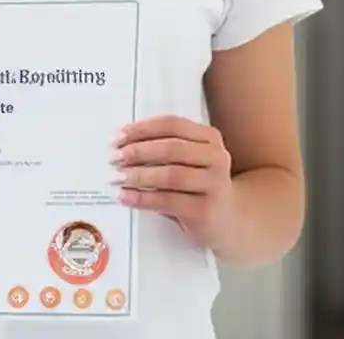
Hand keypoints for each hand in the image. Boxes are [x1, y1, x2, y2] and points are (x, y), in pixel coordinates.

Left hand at [109, 116, 234, 246]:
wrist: (228, 219)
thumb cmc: (200, 186)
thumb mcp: (189, 161)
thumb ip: (164, 148)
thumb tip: (123, 144)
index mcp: (210, 139)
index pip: (173, 125)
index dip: (143, 129)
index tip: (119, 136)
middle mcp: (217, 158)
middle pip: (171, 148)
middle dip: (137, 151)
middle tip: (115, 157)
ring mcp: (214, 185)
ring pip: (170, 175)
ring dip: (138, 175)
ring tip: (118, 177)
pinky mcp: (206, 210)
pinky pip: (167, 201)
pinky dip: (142, 198)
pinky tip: (126, 196)